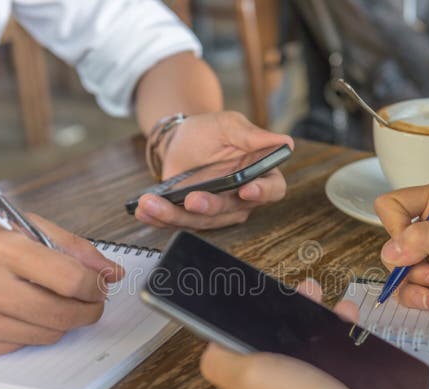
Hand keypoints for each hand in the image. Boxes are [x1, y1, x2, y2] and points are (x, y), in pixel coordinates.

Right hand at [0, 215, 122, 358]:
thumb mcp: (14, 228)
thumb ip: (69, 246)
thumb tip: (112, 272)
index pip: (71, 279)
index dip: (96, 286)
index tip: (100, 284)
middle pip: (65, 313)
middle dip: (89, 309)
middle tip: (90, 300)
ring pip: (50, 333)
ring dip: (63, 321)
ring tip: (51, 301)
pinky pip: (26, 345)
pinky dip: (33, 331)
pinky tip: (17, 312)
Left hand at [134, 111, 292, 228]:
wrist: (179, 138)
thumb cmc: (211, 130)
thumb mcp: (230, 125)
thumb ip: (253, 136)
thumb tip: (285, 142)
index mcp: (259, 173)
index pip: (273, 189)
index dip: (263, 193)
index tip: (247, 190)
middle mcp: (240, 198)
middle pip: (232, 211)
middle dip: (210, 207)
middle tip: (192, 199)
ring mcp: (215, 210)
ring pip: (201, 221)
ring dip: (175, 215)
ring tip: (151, 203)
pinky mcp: (191, 215)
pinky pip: (177, 222)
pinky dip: (158, 218)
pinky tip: (143, 211)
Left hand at [200, 280, 402, 388]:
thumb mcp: (249, 378)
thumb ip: (220, 362)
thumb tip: (209, 351)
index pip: (232, 349)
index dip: (248, 319)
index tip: (266, 296)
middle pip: (272, 347)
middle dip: (291, 317)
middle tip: (310, 293)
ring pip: (305, 355)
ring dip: (320, 327)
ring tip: (339, 308)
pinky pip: (332, 368)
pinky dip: (341, 346)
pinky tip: (354, 334)